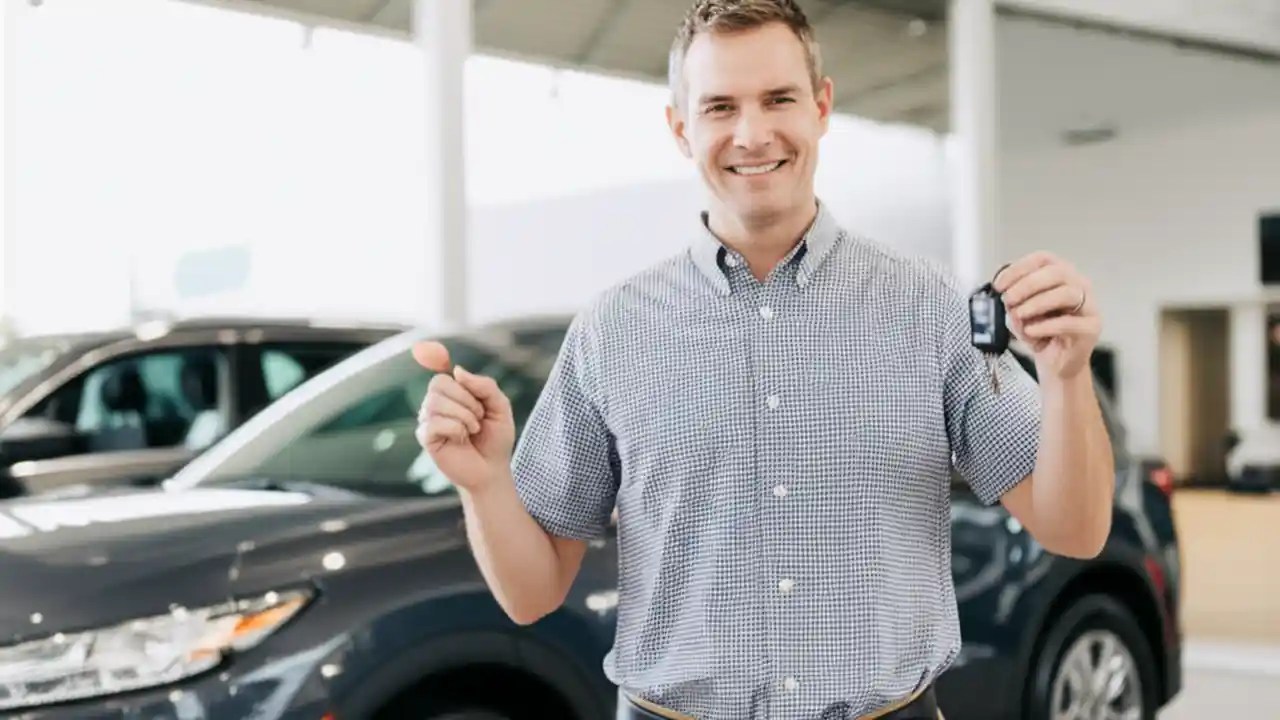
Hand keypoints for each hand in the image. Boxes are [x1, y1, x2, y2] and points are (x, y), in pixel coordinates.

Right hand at [412, 341, 515, 490]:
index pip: (443, 376)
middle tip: (479, 417)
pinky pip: (433, 422)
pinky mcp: (427, 439)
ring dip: (464, 415)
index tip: (471, 396)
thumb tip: (457, 370)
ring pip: (436, 402)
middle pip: (437, 384)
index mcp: (451, 396)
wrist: (493, 469)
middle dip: (466, 400)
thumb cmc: (496, 439)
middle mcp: (436, 406)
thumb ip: (484, 385)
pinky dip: (455, 427)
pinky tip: (462, 438)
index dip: (457, 381)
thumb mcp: (500, 406)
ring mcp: (428, 422)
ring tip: (473, 429)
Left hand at [992, 251, 1099, 380]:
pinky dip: (1045, 325)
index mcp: (1060, 276)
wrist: (1057, 363)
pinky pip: (1069, 322)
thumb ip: (1014, 304)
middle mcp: (1078, 286)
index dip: (1019, 268)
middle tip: (1009, 299)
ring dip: (1037, 303)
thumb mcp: (1020, 315)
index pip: (1043, 259)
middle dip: (1028, 284)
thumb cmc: (1041, 334)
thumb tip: (1008, 300)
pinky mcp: (1091, 328)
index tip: (1000, 284)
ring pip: (1067, 293)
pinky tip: (1031, 330)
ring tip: (1019, 314)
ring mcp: (1088, 306)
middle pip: (1057, 272)